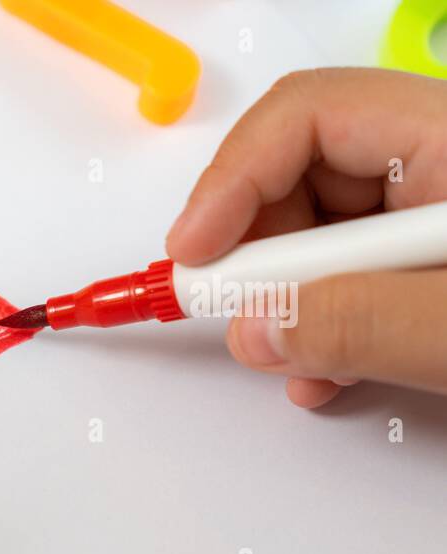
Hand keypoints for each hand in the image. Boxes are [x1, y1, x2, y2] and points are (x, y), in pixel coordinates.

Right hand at [166, 67, 446, 407]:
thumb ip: (364, 324)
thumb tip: (258, 328)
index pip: (308, 117)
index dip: (233, 181)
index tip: (194, 253)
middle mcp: (441, 166)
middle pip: (301, 177)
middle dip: (255, 255)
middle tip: (233, 314)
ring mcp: (433, 222)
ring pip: (317, 239)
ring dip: (284, 305)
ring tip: (292, 357)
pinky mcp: (430, 272)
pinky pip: (348, 284)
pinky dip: (320, 332)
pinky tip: (327, 373)